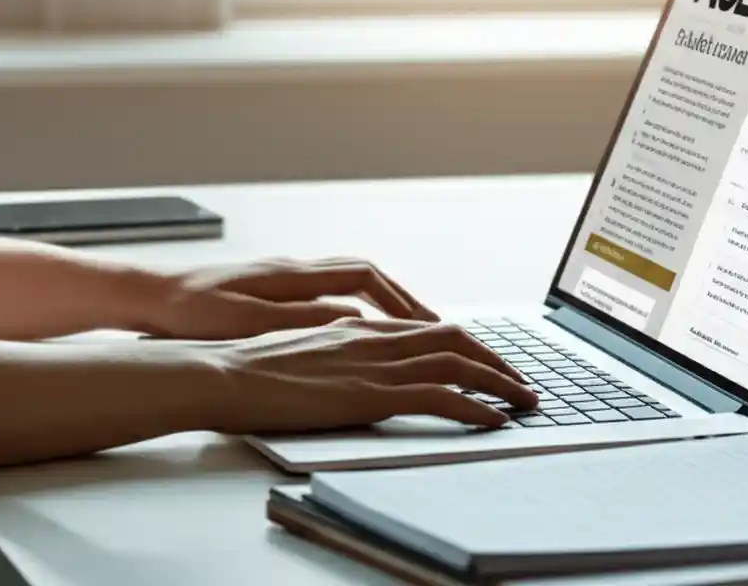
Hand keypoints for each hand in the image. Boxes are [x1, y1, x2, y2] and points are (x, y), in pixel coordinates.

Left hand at [142, 258, 438, 339]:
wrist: (144, 297)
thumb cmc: (188, 313)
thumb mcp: (249, 323)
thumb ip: (302, 321)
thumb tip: (355, 322)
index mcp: (291, 275)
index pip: (363, 276)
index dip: (400, 299)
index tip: (427, 323)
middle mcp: (289, 270)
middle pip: (361, 275)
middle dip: (400, 300)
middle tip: (431, 327)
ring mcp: (277, 278)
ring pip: (342, 284)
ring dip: (376, 304)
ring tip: (401, 332)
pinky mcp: (263, 291)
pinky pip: (323, 295)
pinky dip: (349, 310)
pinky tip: (350, 335)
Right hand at [202, 317, 536, 431]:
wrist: (222, 374)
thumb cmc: (247, 370)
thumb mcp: (298, 353)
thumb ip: (331, 353)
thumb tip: (349, 361)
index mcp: (356, 328)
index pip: (427, 329)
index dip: (465, 344)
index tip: (487, 362)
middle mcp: (373, 337)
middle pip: (454, 338)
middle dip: (494, 359)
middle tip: (521, 382)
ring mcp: (374, 364)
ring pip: (458, 361)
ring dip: (499, 381)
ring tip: (525, 400)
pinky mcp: (371, 393)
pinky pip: (440, 395)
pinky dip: (476, 405)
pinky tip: (494, 419)